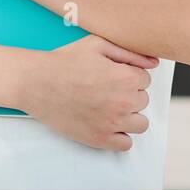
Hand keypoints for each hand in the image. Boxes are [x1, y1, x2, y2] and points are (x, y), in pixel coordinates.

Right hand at [19, 35, 158, 150]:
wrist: (35, 82)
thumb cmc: (65, 61)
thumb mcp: (99, 45)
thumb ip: (131, 53)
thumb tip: (154, 63)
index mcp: (126, 77)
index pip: (146, 79)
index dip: (130, 75)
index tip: (113, 75)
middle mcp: (123, 102)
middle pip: (143, 100)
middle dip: (129, 93)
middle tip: (106, 88)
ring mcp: (112, 123)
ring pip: (140, 123)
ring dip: (129, 115)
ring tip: (109, 106)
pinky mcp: (99, 139)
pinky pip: (125, 144)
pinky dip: (120, 136)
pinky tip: (107, 123)